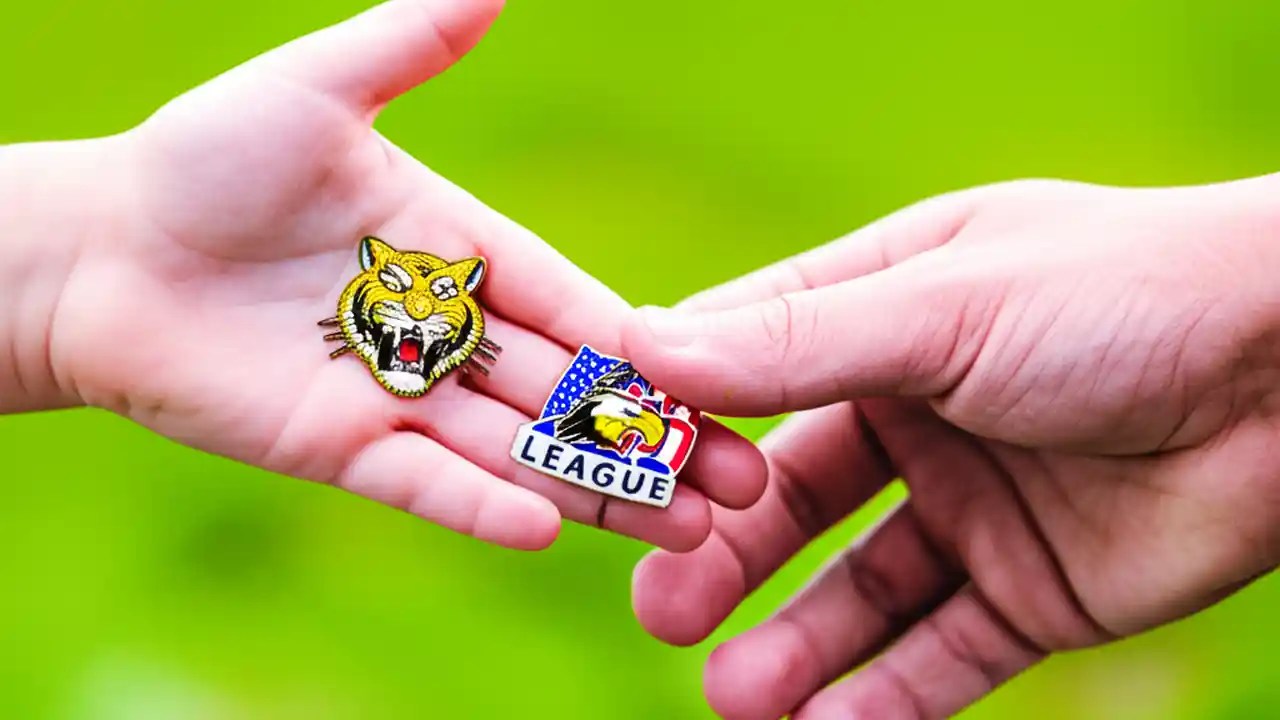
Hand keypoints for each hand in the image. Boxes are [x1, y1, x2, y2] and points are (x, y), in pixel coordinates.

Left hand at [32, 0, 763, 550]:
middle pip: (570, 392)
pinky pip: (426, 485)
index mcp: (464, 249)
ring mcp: (402, 396)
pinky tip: (548, 532)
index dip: (650, 346)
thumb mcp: (315, 89)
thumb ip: (413, 42)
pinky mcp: (344, 450)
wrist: (96, 251)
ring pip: (518, 449)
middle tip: (745, 480)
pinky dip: (482, 508)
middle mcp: (449, 330)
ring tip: (690, 527)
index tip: (725, 381)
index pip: (577, 303)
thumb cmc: (203, 157)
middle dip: (656, 438)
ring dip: (600, 489)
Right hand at [623, 178, 1279, 717]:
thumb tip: (647, 351)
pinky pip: (942, 654)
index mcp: (884, 313)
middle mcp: (918, 411)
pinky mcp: (1032, 591)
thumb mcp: (945, 306)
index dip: (681, 423)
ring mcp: (973, 505)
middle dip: (725, 554)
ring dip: (793, 644)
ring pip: (856, 589)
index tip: (612, 474)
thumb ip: (801, 344)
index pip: (749, 368)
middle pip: (791, 495)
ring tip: (733, 697)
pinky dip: (884, 699)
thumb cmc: (1123, 293)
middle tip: (663, 605)